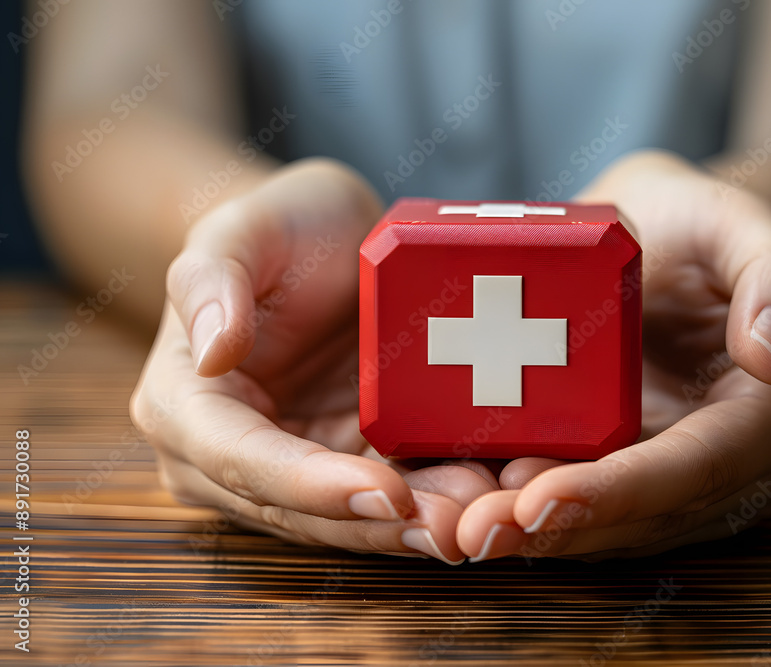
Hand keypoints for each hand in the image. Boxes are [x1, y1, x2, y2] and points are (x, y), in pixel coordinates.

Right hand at [130, 159, 497, 563]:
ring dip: (416, 526)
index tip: (382, 491)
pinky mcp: (349, 465)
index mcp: (186, 405)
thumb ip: (211, 281)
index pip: (243, 460)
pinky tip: (486, 499)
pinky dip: (435, 502)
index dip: (312, 486)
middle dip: (378, 525)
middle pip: (303, 510)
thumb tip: (212, 351)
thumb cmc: (281, 226)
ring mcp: (294, 468)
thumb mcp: (241, 229)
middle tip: (455, 527)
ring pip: (351, 518)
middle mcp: (229, 456)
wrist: (331, 239)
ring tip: (480, 518)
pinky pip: (390, 496)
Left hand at [456, 150, 770, 560]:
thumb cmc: (698, 222)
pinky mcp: (612, 465)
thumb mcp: (740, 221)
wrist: (656, 231)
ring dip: (527, 534)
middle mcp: (717, 466)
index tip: (542, 499)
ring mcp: (660, 473)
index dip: (620, 491)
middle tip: (474, 534)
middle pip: (638, 516)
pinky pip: (566, 494)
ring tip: (457, 530)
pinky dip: (515, 505)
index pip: (694, 470)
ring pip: (597, 525)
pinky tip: (458, 505)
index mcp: (765, 419)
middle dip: (556, 531)